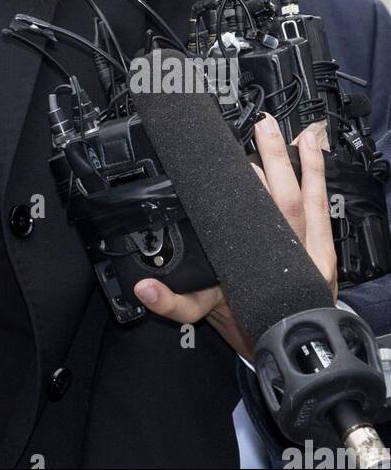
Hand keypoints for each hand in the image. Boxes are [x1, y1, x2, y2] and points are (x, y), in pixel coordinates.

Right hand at [133, 114, 337, 357]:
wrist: (286, 341)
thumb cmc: (250, 322)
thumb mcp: (206, 312)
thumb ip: (174, 303)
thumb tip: (144, 290)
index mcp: (262, 267)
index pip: (256, 219)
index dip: (247, 188)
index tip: (232, 161)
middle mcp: (293, 257)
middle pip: (286, 202)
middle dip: (274, 161)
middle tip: (261, 128)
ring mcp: (313, 252)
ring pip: (310, 201)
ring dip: (301, 163)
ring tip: (290, 132)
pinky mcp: (325, 248)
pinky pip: (324, 207)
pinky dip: (318, 176)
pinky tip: (312, 149)